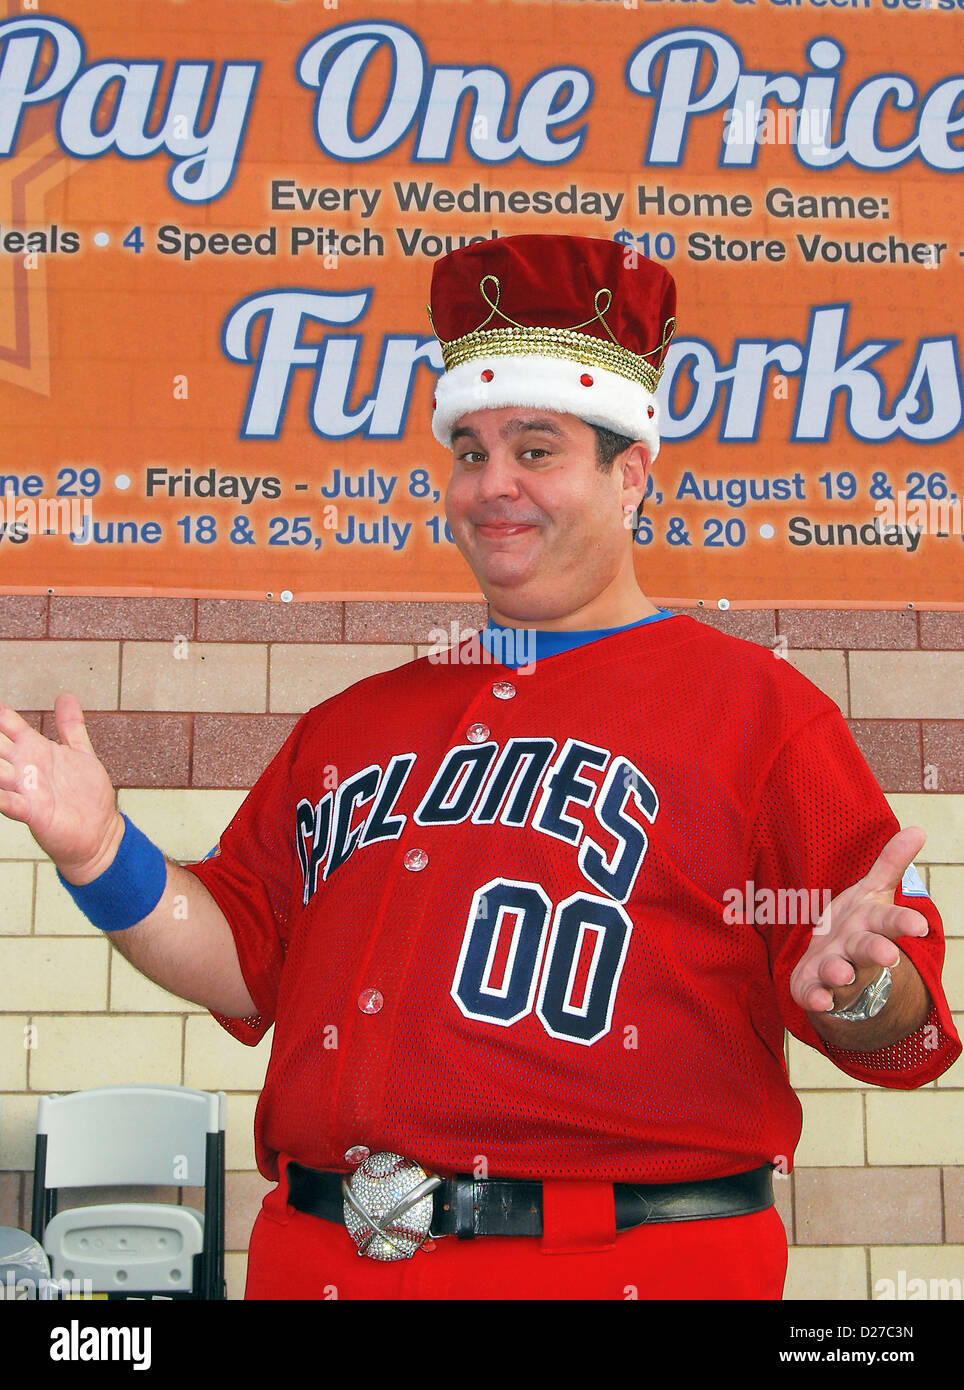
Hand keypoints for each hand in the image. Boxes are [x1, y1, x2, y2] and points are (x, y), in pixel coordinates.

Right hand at [0, 694, 122, 880]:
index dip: (1, 714)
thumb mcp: (81, 753)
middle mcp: (27, 769)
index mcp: (37, 751)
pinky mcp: (33, 812)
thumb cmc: (87, 795)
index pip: (11, 726)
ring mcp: (27, 790)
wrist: (99, 832)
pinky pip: (9, 803)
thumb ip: (71, 727)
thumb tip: (66, 697)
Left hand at [789, 826, 929, 1015]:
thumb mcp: (872, 893)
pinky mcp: (814, 987)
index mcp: (872, 926)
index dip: (903, 924)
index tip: (919, 926)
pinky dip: (815, 997)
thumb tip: (919, 829)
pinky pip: (814, 994)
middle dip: (877, 952)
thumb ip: (890, 864)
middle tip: (888, 955)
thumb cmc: (857, 925)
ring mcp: (837, 971)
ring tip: (840, 971)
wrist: (837, 971)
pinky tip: (817, 998)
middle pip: (869, 950)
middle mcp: (857, 951)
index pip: (891, 923)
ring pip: (840, 973)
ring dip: (840, 972)